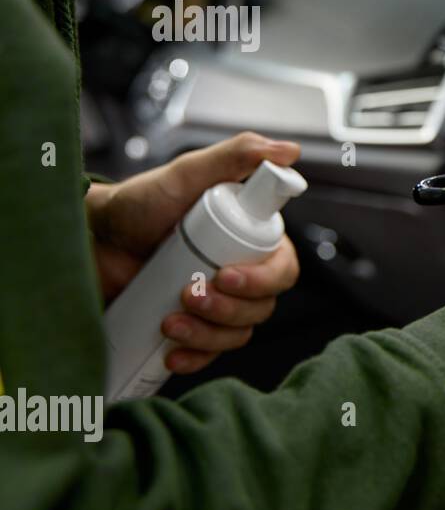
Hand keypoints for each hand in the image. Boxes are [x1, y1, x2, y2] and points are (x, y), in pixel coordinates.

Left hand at [86, 132, 301, 374]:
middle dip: (227, 308)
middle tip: (189, 293)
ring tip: (170, 319)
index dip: (263, 280)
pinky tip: (171, 352)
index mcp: (251, 240)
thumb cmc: (138, 204)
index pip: (283, 269)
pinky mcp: (194, 327)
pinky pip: (211, 354)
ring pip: (238, 333)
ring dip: (208, 334)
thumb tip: (287, 151)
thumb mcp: (186, 175)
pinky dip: (195, 357)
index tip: (225, 276)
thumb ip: (236, 155)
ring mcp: (217, 303)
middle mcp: (240, 273)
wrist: (92, 239)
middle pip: (262, 307)